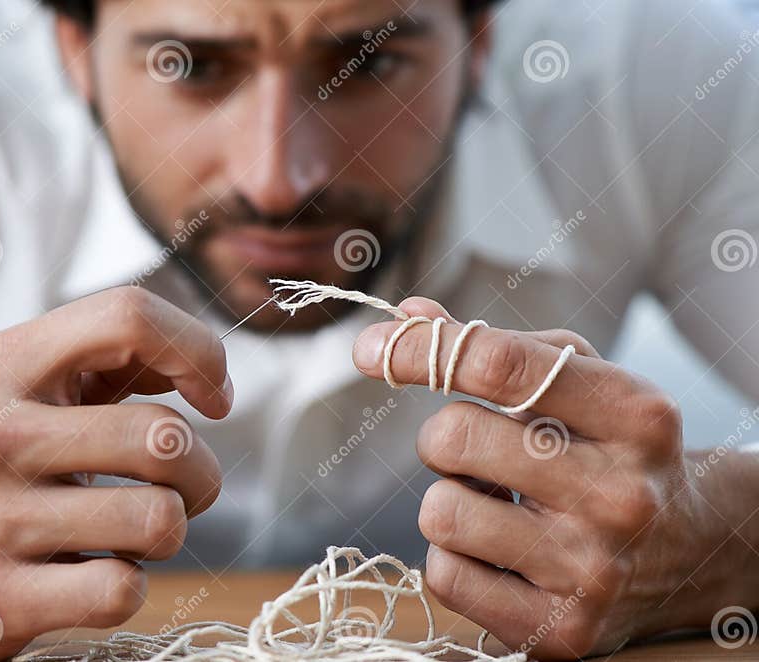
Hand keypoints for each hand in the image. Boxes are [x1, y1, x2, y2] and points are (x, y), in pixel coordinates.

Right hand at [0, 287, 230, 660]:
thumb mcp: (21, 386)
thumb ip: (108, 362)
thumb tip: (206, 370)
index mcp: (7, 364)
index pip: (129, 318)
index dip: (198, 351)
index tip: (214, 396)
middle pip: (164, 436)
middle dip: (200, 473)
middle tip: (180, 488)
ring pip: (157, 519)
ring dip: (167, 532)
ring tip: (129, 533)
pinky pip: (122, 590)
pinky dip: (128, 587)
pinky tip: (94, 577)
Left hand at [352, 297, 737, 658]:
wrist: (690, 550)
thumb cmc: (611, 447)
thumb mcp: (579, 382)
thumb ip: (496, 346)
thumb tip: (405, 319)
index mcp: (633, 415)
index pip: (499, 365)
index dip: (418, 349)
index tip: (369, 347)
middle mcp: (621, 493)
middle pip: (452, 438)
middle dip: (442, 437)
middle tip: (476, 452)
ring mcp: (593, 570)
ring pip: (439, 512)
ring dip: (448, 499)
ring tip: (497, 503)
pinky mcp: (561, 630)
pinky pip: (444, 576)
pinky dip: (453, 557)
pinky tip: (500, 551)